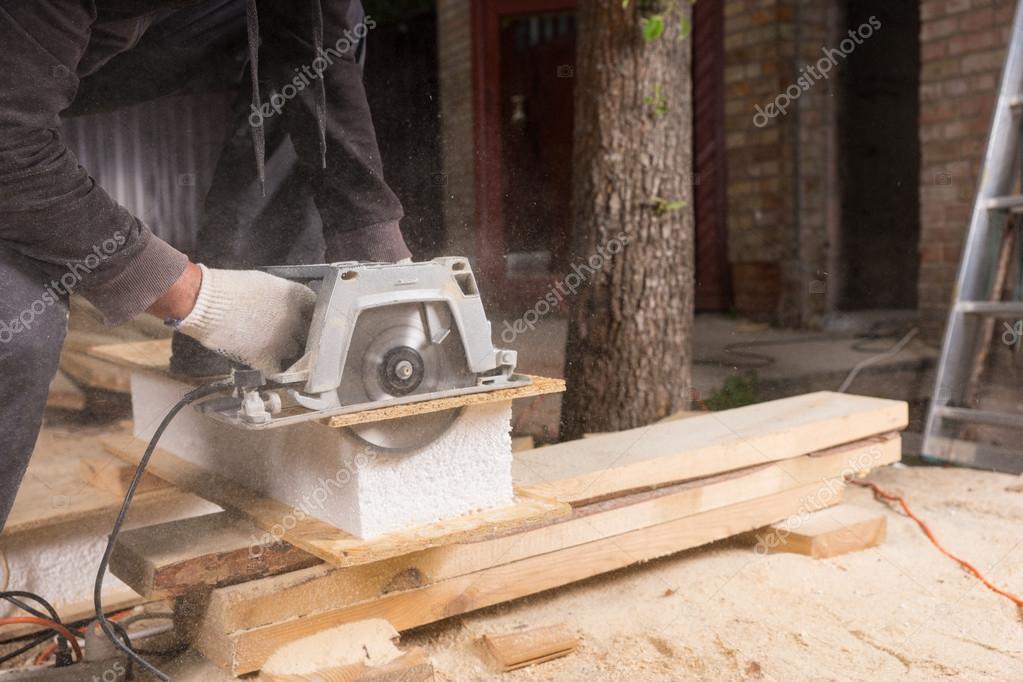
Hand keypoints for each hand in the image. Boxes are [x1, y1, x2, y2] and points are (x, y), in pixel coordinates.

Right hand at [176, 265, 316, 374]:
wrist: (205, 303)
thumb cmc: (229, 287)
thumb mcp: (264, 283)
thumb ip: (281, 296)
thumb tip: (286, 307)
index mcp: (295, 296)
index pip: (315, 307)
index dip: (310, 314)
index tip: (306, 317)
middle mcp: (294, 319)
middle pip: (307, 331)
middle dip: (299, 333)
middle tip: (286, 333)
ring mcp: (281, 341)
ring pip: (295, 351)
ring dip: (287, 350)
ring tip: (274, 347)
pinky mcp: (265, 358)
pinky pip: (278, 371)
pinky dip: (275, 370)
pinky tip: (271, 366)